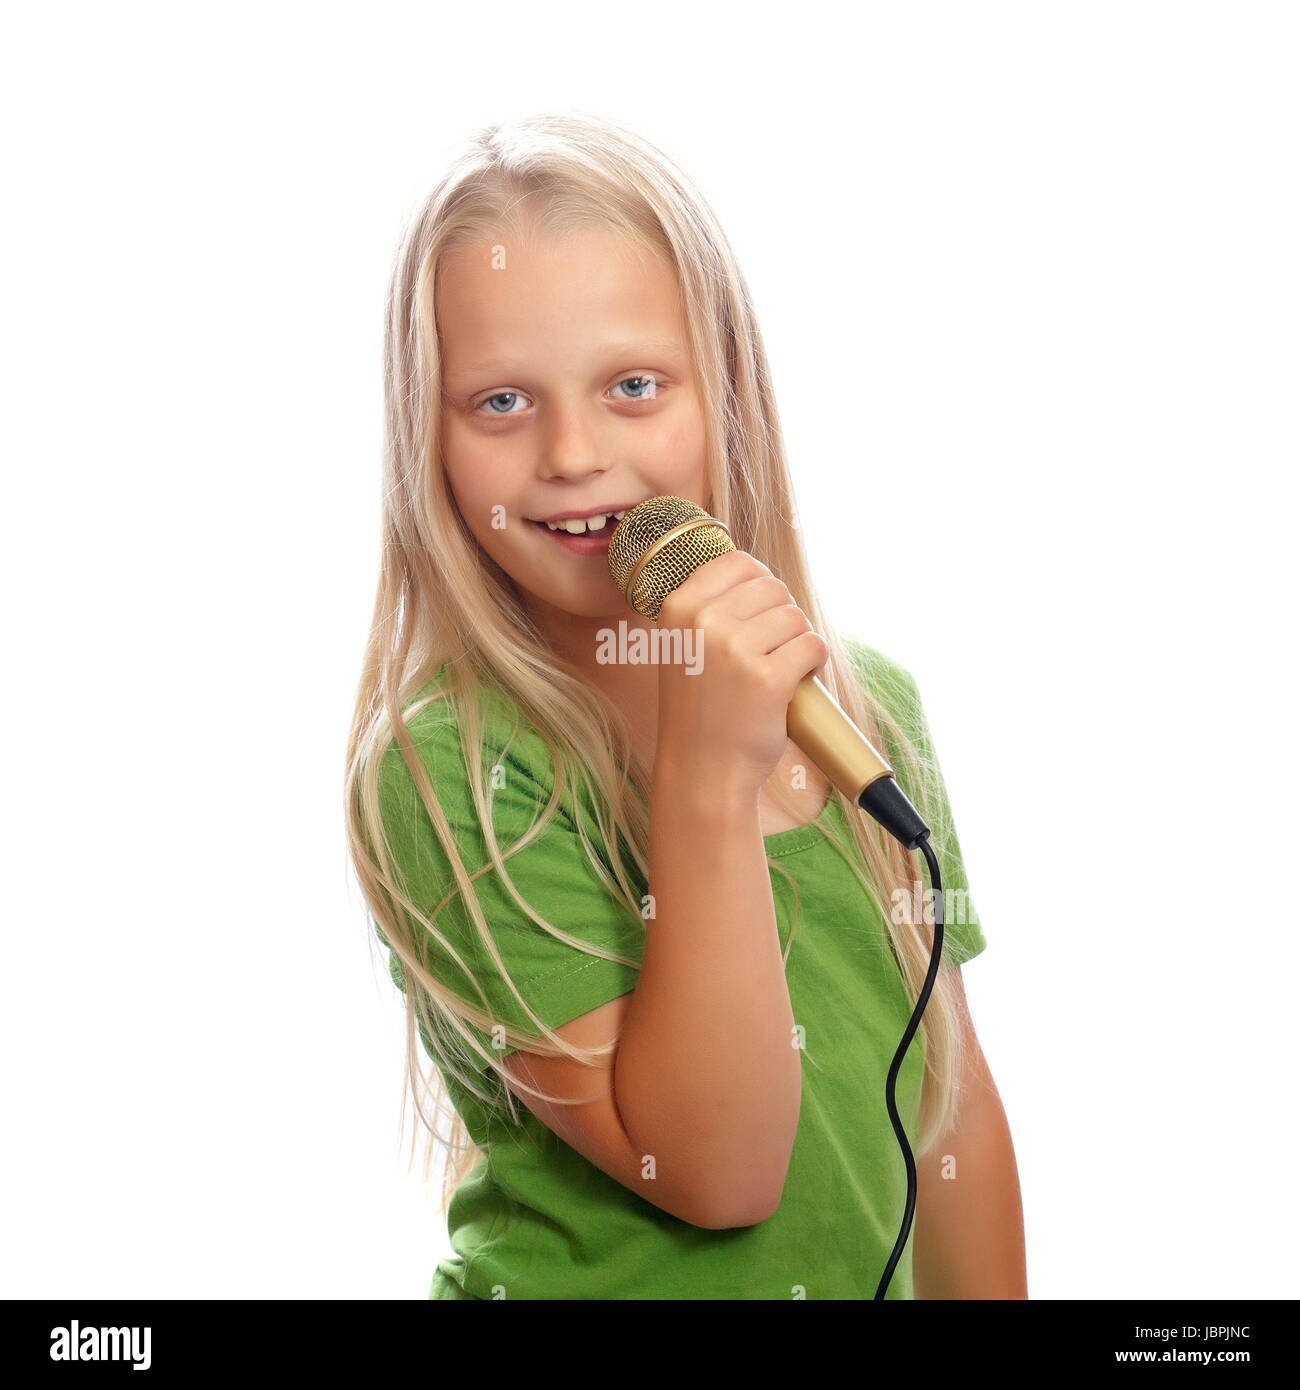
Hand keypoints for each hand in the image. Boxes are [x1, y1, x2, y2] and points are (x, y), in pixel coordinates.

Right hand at [653, 550, 828, 799]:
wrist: (703, 770)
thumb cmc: (700, 709)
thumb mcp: (683, 648)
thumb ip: (708, 609)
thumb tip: (757, 573)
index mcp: (679, 608)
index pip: (738, 562)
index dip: (761, 583)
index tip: (762, 612)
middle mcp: (703, 623)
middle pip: (772, 587)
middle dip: (783, 615)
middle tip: (775, 649)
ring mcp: (735, 650)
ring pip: (795, 616)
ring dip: (800, 640)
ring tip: (785, 668)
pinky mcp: (768, 679)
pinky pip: (812, 645)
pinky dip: (815, 662)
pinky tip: (800, 680)